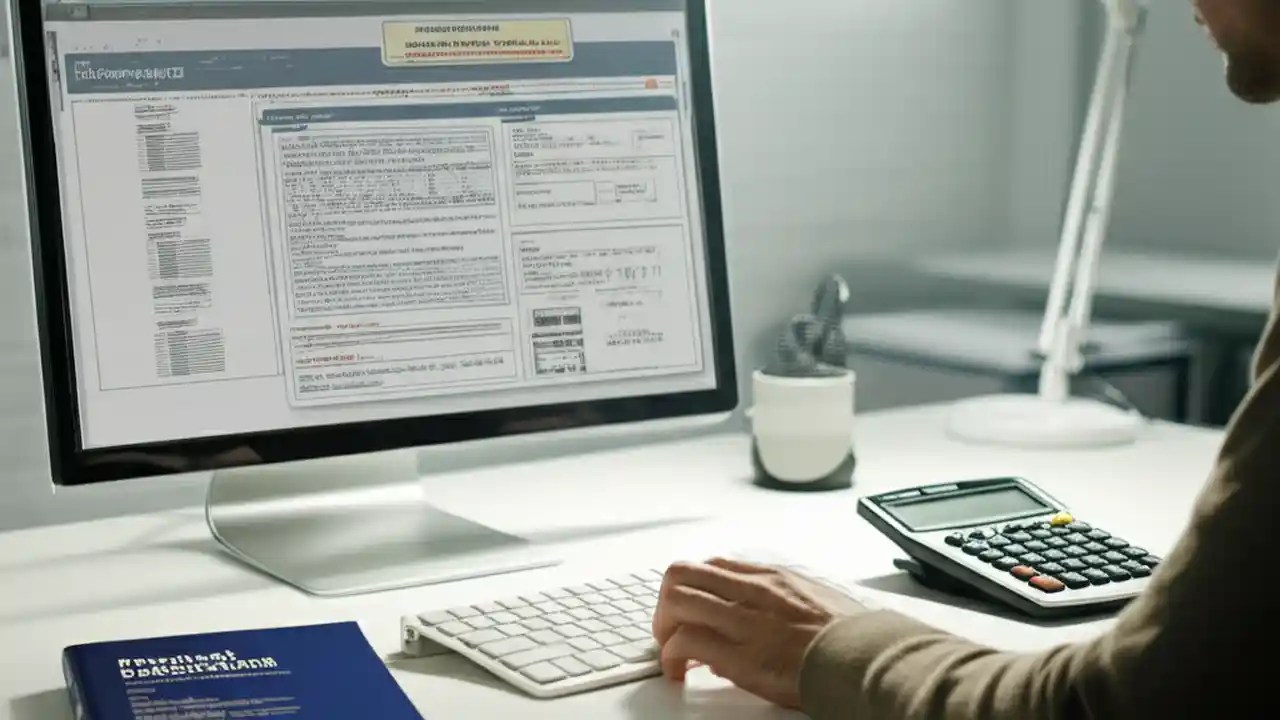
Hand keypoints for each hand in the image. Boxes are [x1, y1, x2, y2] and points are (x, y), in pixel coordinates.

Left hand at [651, 557, 868, 708]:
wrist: (865, 659)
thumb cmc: (850, 636)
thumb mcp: (814, 601)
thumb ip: (781, 601)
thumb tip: (759, 620)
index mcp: (771, 577)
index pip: (713, 566)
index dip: (694, 587)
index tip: (693, 607)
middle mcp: (751, 591)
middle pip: (682, 574)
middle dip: (667, 601)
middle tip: (670, 628)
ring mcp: (742, 620)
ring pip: (675, 601)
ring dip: (663, 627)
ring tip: (670, 650)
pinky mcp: (737, 654)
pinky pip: (684, 642)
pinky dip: (671, 656)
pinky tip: (678, 672)